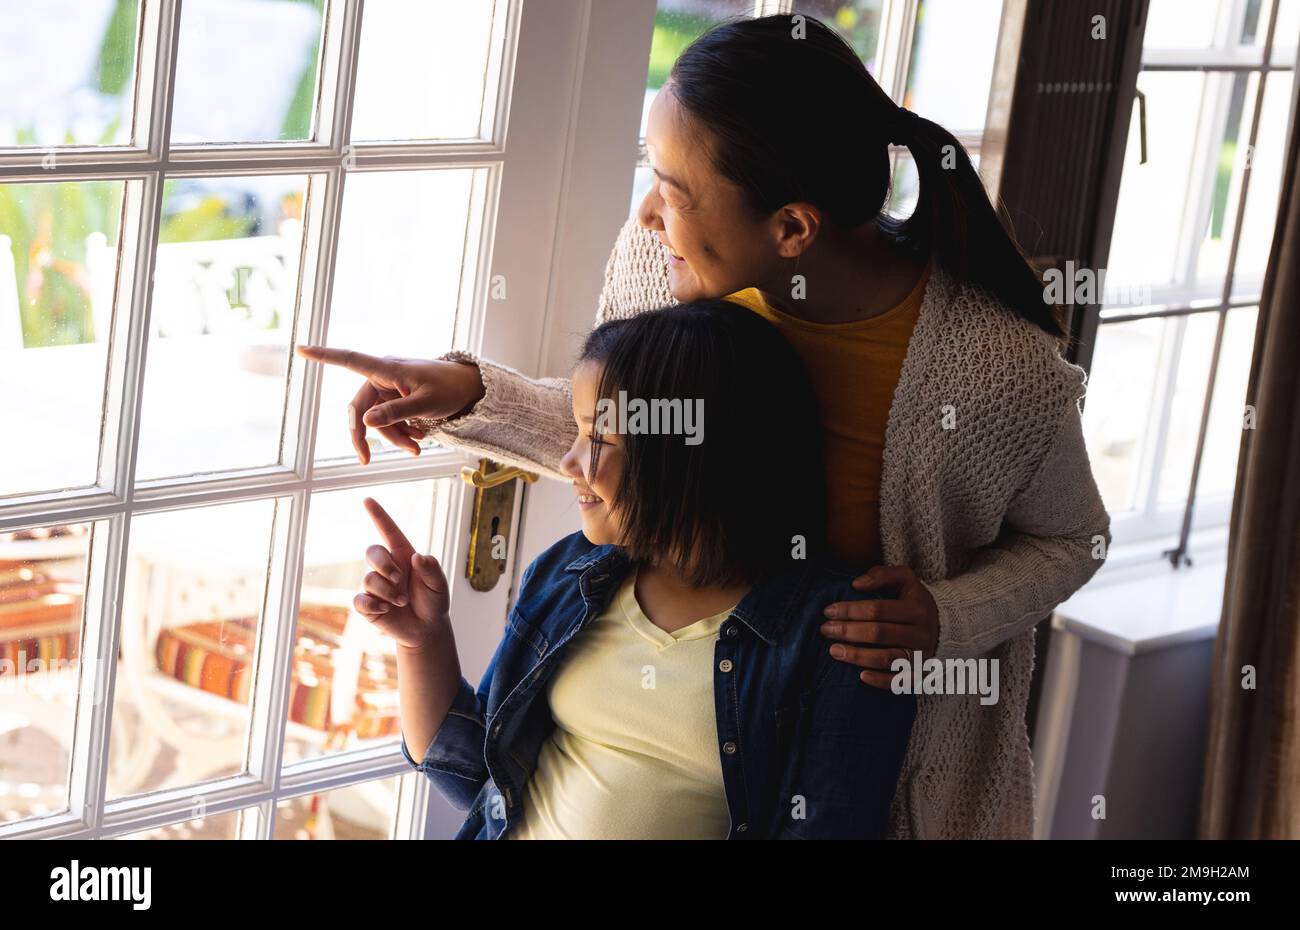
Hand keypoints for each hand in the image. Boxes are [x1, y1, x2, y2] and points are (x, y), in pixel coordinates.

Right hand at [295, 345, 484, 463]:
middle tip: (366, 460)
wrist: (469, 389)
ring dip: (393, 438)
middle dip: (368, 435)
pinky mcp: (396, 401)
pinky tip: (418, 438)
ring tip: (417, 448)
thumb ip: (396, 413)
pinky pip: (389, 422)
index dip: (324, 356)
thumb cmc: (449, 389)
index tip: (300, 349)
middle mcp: (381, 378)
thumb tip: (365, 422)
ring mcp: (388, 390)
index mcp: (385, 369)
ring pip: (376, 421)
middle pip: (359, 409)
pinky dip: (401, 433)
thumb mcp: (425, 404)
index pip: (349, 359)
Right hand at [353, 497, 451, 650]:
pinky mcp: (368, 605)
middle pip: (372, 551)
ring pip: (369, 579)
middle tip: (399, 580)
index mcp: (404, 556)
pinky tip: (385, 610)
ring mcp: (376, 586)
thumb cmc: (434, 601)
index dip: (378, 515)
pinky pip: (359, 600)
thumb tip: (417, 557)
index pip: (389, 531)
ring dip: (387, 591)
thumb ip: (431, 569)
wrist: (427, 629)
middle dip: (384, 564)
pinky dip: (372, 605)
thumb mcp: (439, 585)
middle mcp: (387, 567)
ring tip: (402, 602)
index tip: (367, 500)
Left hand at [820, 565, 939, 688]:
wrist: (946, 626)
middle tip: (825, 630)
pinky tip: (861, 676)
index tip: (828, 611)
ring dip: (858, 656)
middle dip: (848, 632)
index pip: (877, 610)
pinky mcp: (920, 673)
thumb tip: (856, 584)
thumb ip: (881, 574)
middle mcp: (920, 633)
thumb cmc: (915, 600)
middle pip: (879, 634)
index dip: (850, 610)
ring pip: (887, 658)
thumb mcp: (905, 579)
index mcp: (916, 609)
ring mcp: (921, 655)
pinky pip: (900, 681)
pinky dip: (881, 680)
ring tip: (834, 651)